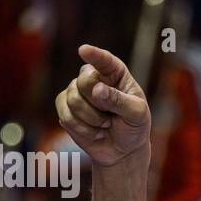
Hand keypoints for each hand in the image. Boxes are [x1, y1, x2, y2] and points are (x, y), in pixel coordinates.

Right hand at [55, 44, 150, 167]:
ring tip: (105, 125)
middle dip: (97, 103)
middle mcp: (93, 78)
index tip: (83, 50)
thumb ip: (119, 100)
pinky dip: (83, 129)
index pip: (104, 61)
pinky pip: (66, 116)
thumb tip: (97, 89)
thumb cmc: (134, 127)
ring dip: (92, 119)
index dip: (94, 55)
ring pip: (73, 100)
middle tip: (110, 115)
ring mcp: (76, 91)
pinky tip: (95, 132)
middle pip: (84, 81)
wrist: (122, 150)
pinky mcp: (65, 107)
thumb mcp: (136, 114)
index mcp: (115, 73)